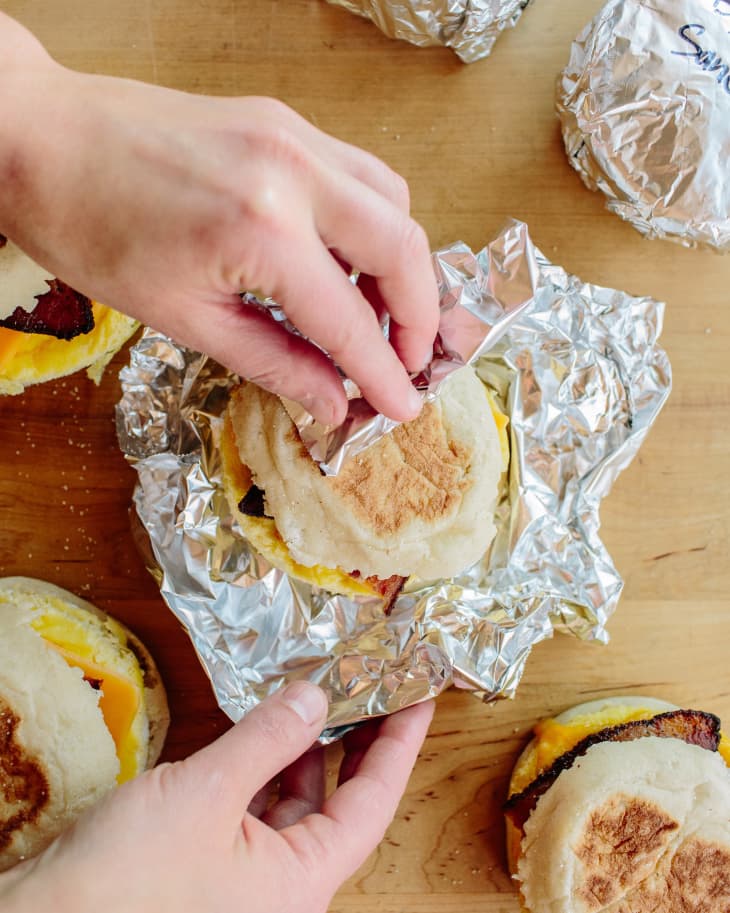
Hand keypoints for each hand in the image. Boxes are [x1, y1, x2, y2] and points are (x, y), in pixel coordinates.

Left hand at [0, 16, 439, 424]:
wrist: (41, 138)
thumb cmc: (89, 229)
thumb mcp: (181, 317)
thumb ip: (272, 361)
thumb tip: (330, 402)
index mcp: (259, 232)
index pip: (348, 319)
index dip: (382, 372)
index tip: (403, 405)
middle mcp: (292, 172)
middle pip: (401, 247)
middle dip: (419, 315)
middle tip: (407, 360)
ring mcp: (292, 135)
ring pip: (394, 199)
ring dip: (400, 263)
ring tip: (375, 312)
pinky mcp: (284, 121)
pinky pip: (359, 172)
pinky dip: (371, 221)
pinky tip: (345, 258)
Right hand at [0, 683, 433, 912]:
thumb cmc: (125, 884)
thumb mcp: (206, 795)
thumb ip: (266, 740)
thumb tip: (314, 698)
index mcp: (302, 884)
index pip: (372, 804)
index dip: (399, 746)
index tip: (418, 700)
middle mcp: (285, 888)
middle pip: (338, 805)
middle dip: (355, 743)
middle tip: (373, 687)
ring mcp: (248, 881)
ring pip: (293, 806)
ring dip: (304, 751)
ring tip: (320, 695)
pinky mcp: (212, 871)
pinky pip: (254, 812)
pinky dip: (262, 769)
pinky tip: (263, 730)